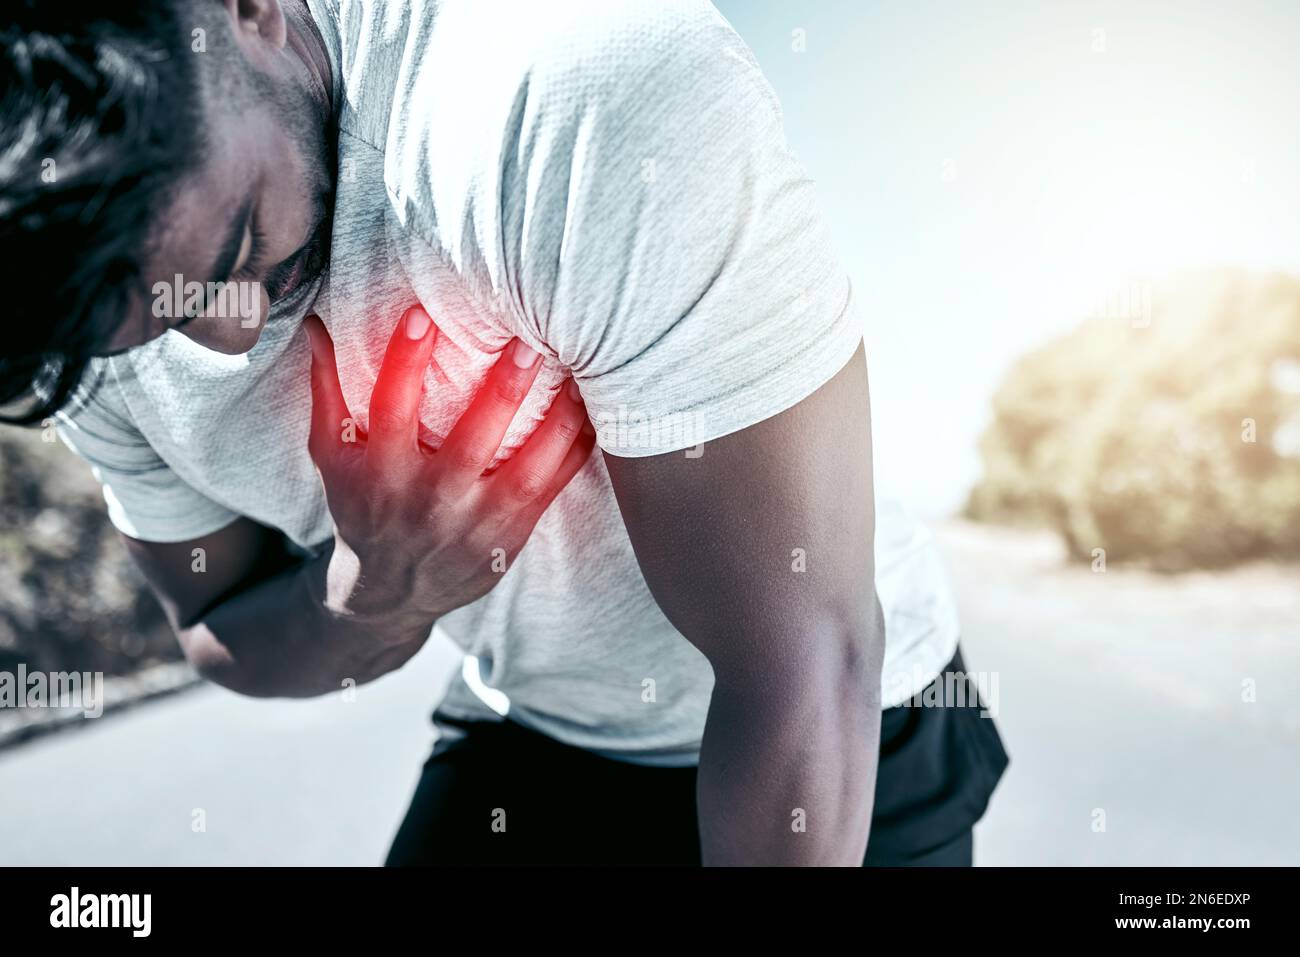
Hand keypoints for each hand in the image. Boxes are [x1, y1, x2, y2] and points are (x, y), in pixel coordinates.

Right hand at [302, 305, 594, 638]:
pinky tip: (594, 411)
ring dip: (557, 421)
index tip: (423, 313)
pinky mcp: (512, 535)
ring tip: (578, 371)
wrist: (390, 591)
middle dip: (502, 392)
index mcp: (382, 471)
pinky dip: (577, 450)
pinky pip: (553, 488)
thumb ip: (326, 391)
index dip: (403, 360)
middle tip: (529, 341)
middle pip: (471, 441)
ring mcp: (475, 522)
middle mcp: (429, 499)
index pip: (390, 408)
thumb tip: (316, 324)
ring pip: (526, 469)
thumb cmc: (361, 507)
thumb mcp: (331, 456)